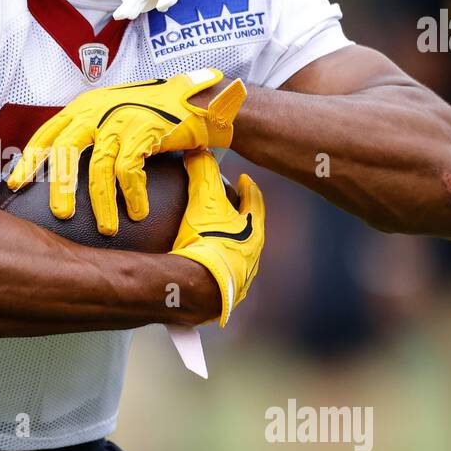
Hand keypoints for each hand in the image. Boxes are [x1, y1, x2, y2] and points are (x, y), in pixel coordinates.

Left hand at [6, 70, 247, 234]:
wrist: (198, 100)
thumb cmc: (153, 113)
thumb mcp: (112, 115)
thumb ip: (88, 134)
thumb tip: (62, 168)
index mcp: (83, 107)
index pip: (46, 133)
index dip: (30, 160)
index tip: (15, 185)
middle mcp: (97, 110)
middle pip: (65, 151)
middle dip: (59, 186)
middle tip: (59, 215)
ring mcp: (121, 119)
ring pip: (99, 168)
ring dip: (101, 202)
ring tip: (105, 228)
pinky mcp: (146, 130)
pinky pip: (130, 171)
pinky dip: (133, 195)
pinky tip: (137, 212)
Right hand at [169, 149, 264, 325]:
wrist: (195, 288)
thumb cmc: (205, 241)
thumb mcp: (203, 200)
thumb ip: (202, 173)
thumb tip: (198, 152)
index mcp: (254, 233)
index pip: (256, 203)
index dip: (249, 188)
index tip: (244, 180)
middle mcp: (251, 258)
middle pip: (249, 231)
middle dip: (240, 219)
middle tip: (226, 208)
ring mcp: (238, 280)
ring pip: (235, 256)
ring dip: (226, 245)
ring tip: (209, 237)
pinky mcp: (222, 297)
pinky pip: (218, 276)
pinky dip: (210, 267)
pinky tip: (195, 266)